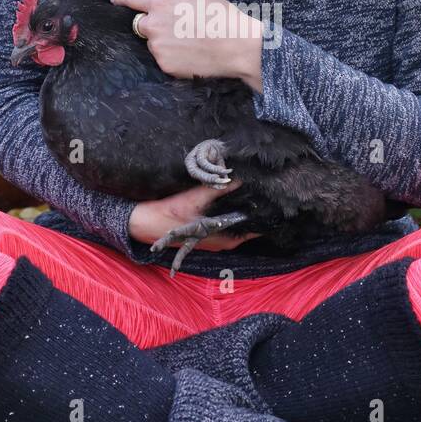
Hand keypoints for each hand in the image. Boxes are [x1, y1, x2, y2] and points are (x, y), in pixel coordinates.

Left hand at [110, 0, 262, 88]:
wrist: (236, 47)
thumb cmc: (219, 14)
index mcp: (160, 2)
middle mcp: (153, 25)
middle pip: (141, 22)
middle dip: (152, 22)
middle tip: (176, 24)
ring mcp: (157, 47)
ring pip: (152, 41)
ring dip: (162, 40)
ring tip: (188, 39)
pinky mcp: (164, 65)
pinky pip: (161, 58)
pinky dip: (171, 55)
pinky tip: (189, 52)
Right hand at [128, 180, 261, 251]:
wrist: (147, 224)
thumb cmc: (171, 214)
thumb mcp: (196, 197)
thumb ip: (218, 187)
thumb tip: (238, 178)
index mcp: (224, 238)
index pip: (253, 230)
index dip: (263, 217)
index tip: (273, 204)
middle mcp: (221, 243)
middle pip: (245, 229)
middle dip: (254, 213)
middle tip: (264, 195)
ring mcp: (213, 241)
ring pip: (234, 228)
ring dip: (240, 214)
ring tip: (251, 196)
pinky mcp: (205, 237)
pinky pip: (223, 227)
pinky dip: (228, 216)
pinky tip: (229, 203)